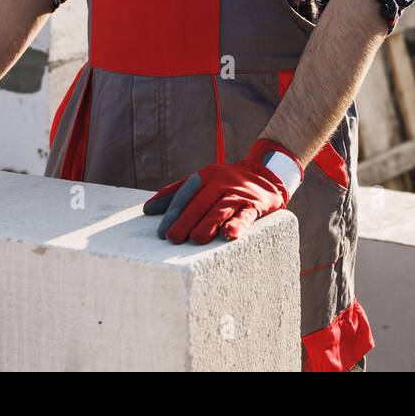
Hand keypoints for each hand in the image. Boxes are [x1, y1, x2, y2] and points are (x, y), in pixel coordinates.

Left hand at [142, 138, 302, 243]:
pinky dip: (237, 224)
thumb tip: (148, 210)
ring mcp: (238, 193)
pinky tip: (228, 235)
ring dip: (208, 224)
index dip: (173, 212)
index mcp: (206, 176)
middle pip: (201, 203)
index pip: (186, 194)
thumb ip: (176, 193)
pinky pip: (245, 215)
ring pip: (220, 209)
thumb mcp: (202, 182)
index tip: (162, 232)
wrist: (267, 176)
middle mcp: (222, 182)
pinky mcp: (254, 205)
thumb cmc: (226, 184)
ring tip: (197, 239)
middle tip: (174, 239)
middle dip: (186, 221)